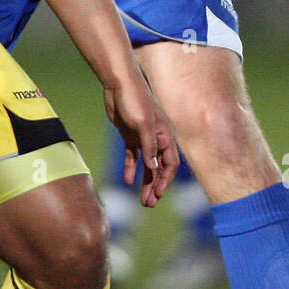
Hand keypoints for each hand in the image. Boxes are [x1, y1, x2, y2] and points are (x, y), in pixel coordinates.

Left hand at [104, 75, 179, 207]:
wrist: (118, 84)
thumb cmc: (134, 100)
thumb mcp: (142, 124)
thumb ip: (149, 145)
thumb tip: (153, 167)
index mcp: (165, 135)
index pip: (170, 163)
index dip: (165, 180)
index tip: (157, 195)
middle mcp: (157, 138)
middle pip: (159, 168)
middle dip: (155, 186)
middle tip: (149, 204)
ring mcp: (144, 138)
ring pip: (147, 165)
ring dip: (145, 182)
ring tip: (142, 200)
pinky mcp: (130, 135)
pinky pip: (134, 156)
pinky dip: (131, 168)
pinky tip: (128, 181)